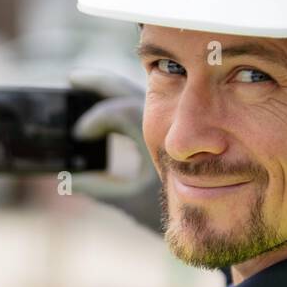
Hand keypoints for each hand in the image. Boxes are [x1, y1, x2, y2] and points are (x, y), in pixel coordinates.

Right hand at [69, 68, 162, 232]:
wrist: (217, 208)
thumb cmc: (177, 207)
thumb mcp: (132, 198)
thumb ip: (100, 187)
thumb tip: (70, 179)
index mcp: (158, 129)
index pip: (118, 110)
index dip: (94, 121)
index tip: (79, 136)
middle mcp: (165, 116)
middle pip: (126, 88)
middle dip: (98, 83)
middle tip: (73, 79)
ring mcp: (168, 118)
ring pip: (136, 92)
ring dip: (111, 88)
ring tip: (85, 85)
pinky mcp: (171, 126)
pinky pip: (143, 105)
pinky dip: (123, 103)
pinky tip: (109, 112)